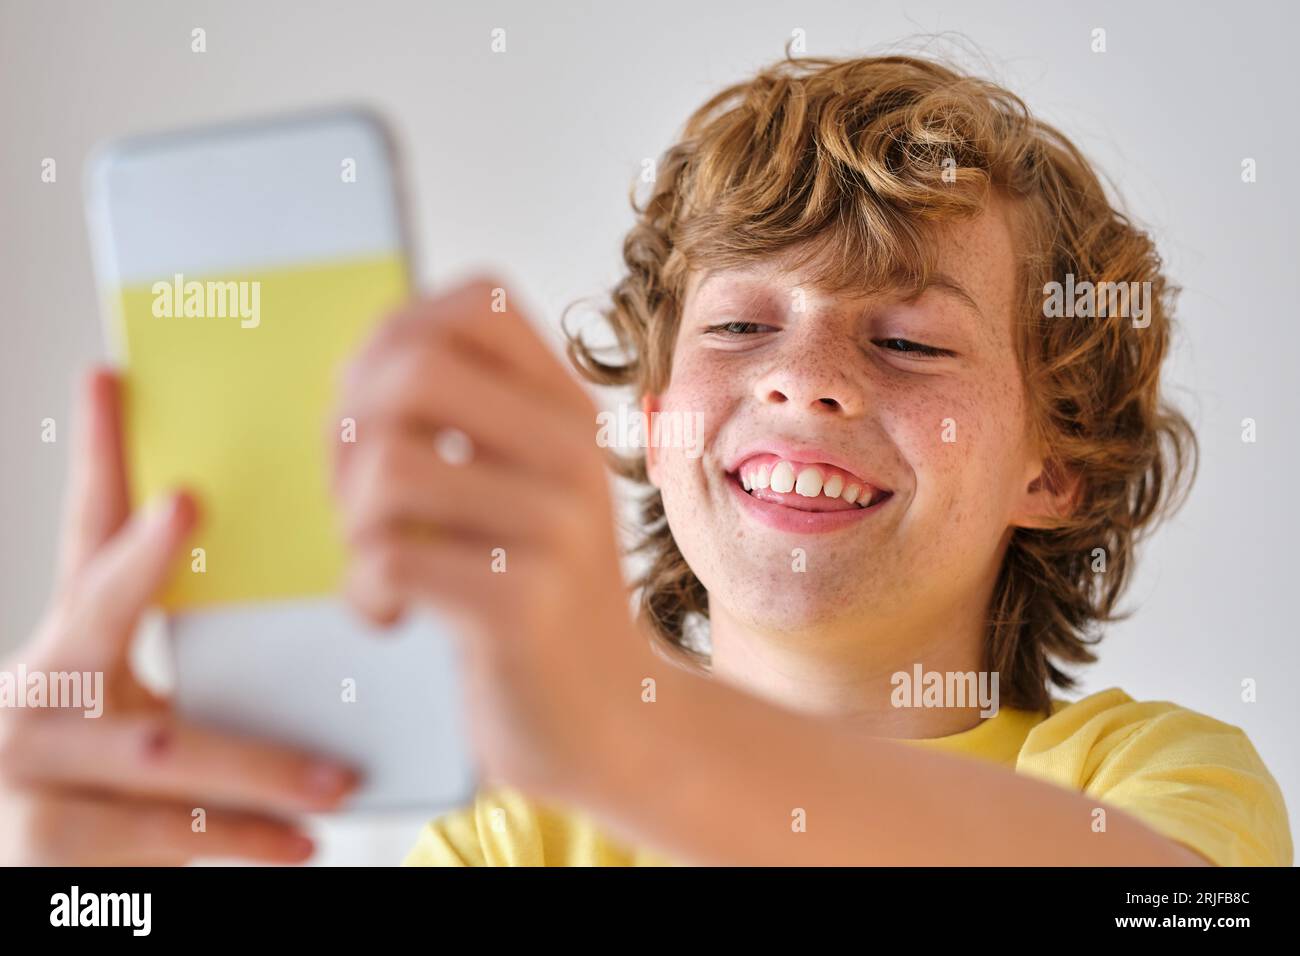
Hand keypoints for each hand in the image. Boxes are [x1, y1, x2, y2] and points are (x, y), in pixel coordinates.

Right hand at [0, 369, 358, 864]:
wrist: (36, 875)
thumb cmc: (111, 776)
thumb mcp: (136, 705)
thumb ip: (198, 652)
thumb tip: (306, 570)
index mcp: (67, 648)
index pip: (82, 537)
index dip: (95, 458)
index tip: (109, 380)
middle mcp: (36, 694)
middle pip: (96, 613)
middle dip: (138, 558)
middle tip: (182, 502)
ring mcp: (33, 769)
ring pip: (165, 753)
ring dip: (262, 765)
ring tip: (341, 777)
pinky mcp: (43, 846)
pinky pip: (169, 840)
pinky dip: (246, 842)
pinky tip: (303, 846)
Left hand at [333, 277, 653, 805]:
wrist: (605, 715)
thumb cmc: (529, 592)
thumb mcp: (514, 487)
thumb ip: (459, 419)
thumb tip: (354, 367)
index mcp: (568, 410)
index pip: (480, 299)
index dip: (397, 336)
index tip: (378, 412)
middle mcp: (574, 452)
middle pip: (417, 369)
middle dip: (348, 432)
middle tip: (355, 498)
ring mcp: (556, 527)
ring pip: (391, 469)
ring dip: (351, 522)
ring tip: (374, 559)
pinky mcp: (522, 604)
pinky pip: (391, 560)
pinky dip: (364, 591)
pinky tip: (388, 614)